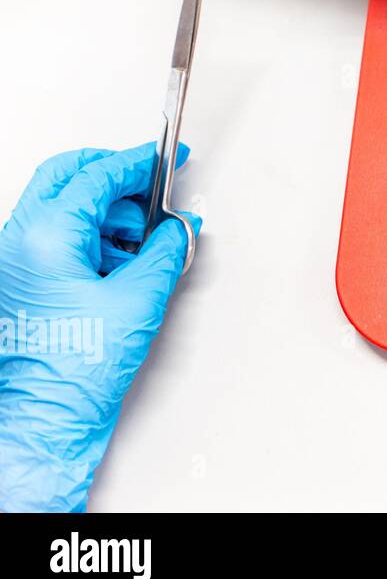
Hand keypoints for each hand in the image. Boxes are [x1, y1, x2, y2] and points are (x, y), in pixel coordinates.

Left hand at [0, 143, 199, 510]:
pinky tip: (119, 262)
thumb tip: (177, 231)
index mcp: (44, 237)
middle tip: (151, 184)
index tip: (167, 156)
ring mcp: (13, 262)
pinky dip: (90, 236)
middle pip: (66, 176)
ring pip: (60, 205)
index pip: (96, 175)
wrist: (44, 422)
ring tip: (141, 239)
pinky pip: (54, 237)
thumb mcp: (140, 300)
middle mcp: (19, 242)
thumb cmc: (73, 374)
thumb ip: (165, 252)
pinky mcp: (19, 282)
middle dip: (114, 176)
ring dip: (104, 210)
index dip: (140, 162)